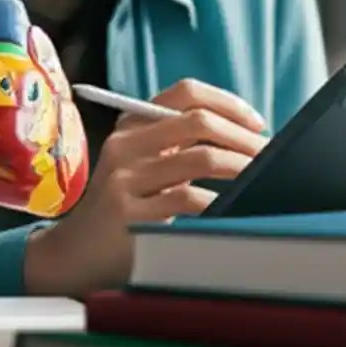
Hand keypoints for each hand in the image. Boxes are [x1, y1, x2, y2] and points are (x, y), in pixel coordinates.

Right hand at [24, 79, 267, 295]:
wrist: (77, 253)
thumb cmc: (127, 208)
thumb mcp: (146, 166)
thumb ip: (183, 146)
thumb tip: (250, 138)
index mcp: (133, 125)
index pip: (186, 92)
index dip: (229, 103)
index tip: (257, 125)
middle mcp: (126, 145)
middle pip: (198, 122)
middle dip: (243, 138)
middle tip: (268, 156)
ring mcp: (125, 179)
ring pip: (201, 158)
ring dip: (242, 169)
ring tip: (260, 181)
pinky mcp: (130, 214)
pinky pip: (191, 200)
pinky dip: (221, 202)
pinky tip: (233, 209)